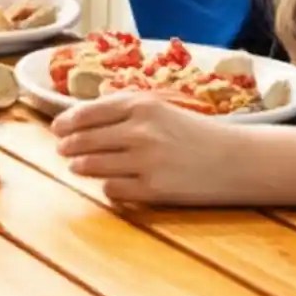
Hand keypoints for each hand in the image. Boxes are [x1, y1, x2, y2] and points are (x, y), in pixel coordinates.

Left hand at [52, 92, 242, 205]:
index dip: (66, 122)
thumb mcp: (161, 109)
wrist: (237, 160)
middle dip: (67, 146)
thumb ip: (123, 111)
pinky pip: (112, 189)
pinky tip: (110, 183)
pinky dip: (107, 186)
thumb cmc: (196, 132)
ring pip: (92, 165)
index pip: (87, 113)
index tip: (57, 128)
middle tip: (62, 149)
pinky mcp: (153, 190)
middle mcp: (140, 131)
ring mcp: (145, 162)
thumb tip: (78, 119)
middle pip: (84, 140)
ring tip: (77, 166)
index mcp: (141, 105)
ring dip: (79, 166)